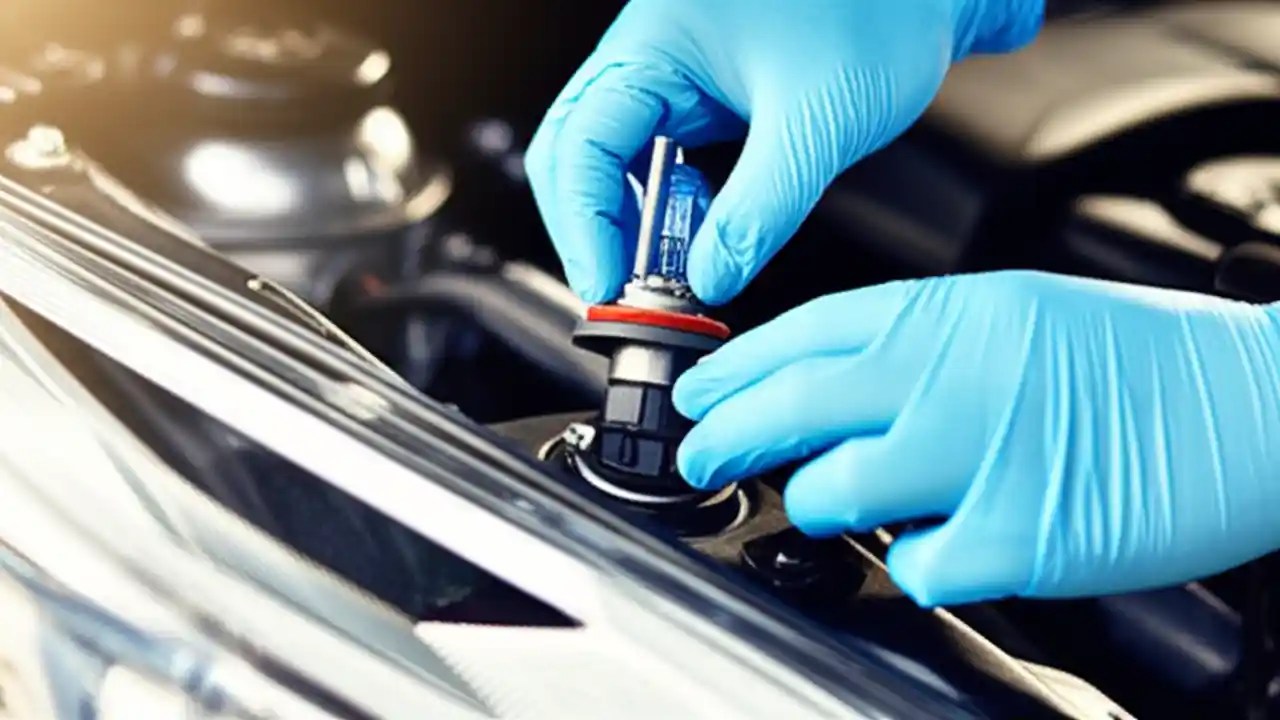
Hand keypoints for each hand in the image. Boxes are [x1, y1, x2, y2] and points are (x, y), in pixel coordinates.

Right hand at [526, 0, 1043, 304]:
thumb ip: (758, 214)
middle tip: (627, 290)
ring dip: (633, 221)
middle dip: (596, 227)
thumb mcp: (817, 127)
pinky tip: (701, 228)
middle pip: (577, 151)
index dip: (585, 224)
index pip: (583, 143)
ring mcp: (670, 70)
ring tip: (672, 267)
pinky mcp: (697, 92)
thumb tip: (709, 278)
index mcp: (659, 38)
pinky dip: (668, 204)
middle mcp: (651, 50)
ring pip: (613, 159)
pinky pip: (657, 157)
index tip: (609, 286)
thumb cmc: (884, 15)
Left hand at [673, 271, 1279, 606]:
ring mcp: (982, 457)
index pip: (805, 332)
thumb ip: (918, 341)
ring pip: (834, 492)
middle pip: (795, 408)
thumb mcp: (1014, 311)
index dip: (736, 366)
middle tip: (698, 454)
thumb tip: (827, 379)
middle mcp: (953, 376)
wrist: (1256, 402)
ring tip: (832, 499)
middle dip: (726, 436)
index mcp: (951, 314)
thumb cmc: (1142, 359)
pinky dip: (917, 564)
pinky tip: (939, 545)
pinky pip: (918, 567)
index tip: (698, 392)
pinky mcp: (1020, 537)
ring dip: (820, 502)